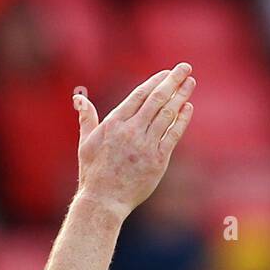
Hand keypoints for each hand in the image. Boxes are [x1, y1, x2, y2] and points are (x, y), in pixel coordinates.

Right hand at [72, 63, 195, 219]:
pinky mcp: (158, 160)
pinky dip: (182, 120)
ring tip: (190, 83)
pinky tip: (188, 107)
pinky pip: (173, 135)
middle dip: (172, 81)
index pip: (139, 96)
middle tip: (185, 68)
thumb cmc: (93, 173)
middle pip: (156, 100)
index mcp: (113, 124)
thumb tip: (79, 98)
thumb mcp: (85, 143)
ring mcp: (146, 145)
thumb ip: (87, 118)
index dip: (154, 82)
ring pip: (167, 114)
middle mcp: (131, 131)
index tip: (166, 72)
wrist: (103, 201)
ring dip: (180, 96)